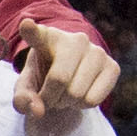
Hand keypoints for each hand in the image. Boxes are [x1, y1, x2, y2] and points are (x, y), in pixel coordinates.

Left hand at [6, 21, 120, 117]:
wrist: (70, 78)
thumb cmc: (44, 78)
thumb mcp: (27, 87)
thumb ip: (23, 99)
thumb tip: (38, 110)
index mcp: (47, 38)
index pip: (37, 33)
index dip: (31, 31)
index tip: (26, 25)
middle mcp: (75, 39)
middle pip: (59, 79)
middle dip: (50, 98)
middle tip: (50, 96)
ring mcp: (97, 51)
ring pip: (77, 93)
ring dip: (66, 103)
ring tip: (65, 93)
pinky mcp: (113, 66)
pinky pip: (93, 100)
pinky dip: (82, 106)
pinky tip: (81, 94)